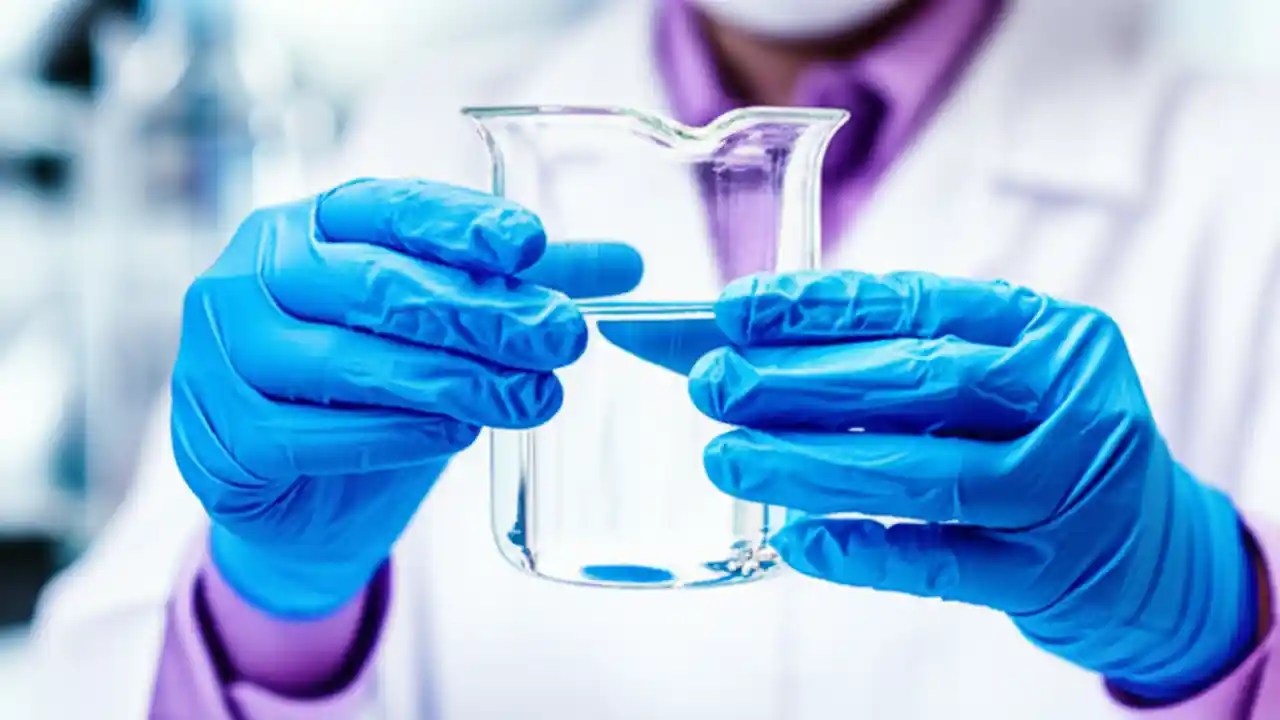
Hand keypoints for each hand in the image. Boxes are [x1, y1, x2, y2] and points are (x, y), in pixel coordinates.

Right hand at [171, 178, 639, 617]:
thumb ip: (516, 288)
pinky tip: (457, 432)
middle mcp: (248, 275)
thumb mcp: (441, 329)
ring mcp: (218, 354)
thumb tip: (627, 264)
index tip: (534, 245)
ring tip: (536, 396)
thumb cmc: (370, 390)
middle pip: (376, 284)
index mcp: (302, 226)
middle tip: (565, 337)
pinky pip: (314, 433)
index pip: (385, 207)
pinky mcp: (217, 434)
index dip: (460, 225)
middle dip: (483, 312)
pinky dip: (394, 433)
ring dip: (454, 380)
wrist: (294, 500)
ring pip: (350, 361)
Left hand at [688, 270, 1259, 699]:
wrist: (1152, 551)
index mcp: (1045, 330)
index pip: (918, 303)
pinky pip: (944, 563)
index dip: (820, 307)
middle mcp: (1065, 399)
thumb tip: (719, 336)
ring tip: (727, 459)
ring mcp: (1065, 489)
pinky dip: (867, 551)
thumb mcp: (983, 379)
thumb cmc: (1037, 443)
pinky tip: (798, 542)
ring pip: (928, 473)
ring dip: (813, 466)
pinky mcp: (1049, 573)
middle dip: (801, 382)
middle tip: (712, 383)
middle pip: (920, 383)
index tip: (735, 310)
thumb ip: (874, 358)